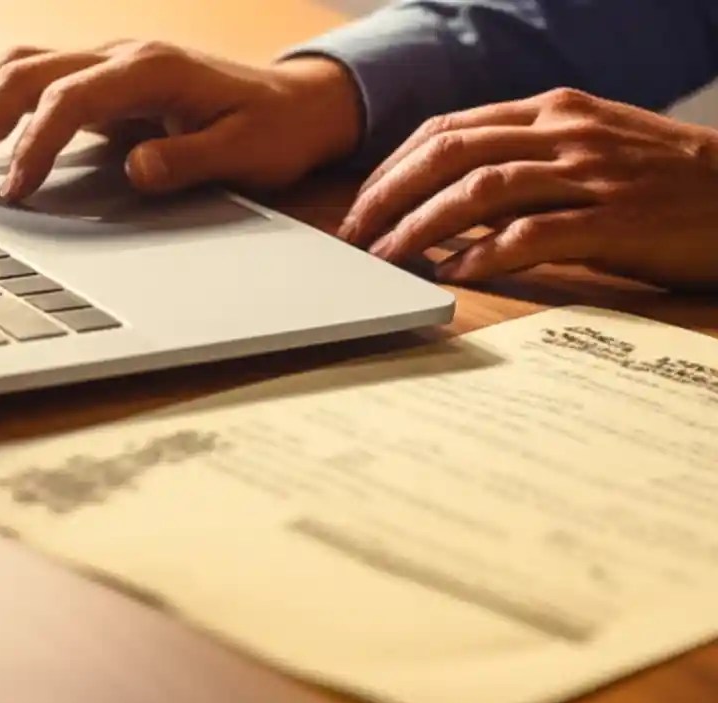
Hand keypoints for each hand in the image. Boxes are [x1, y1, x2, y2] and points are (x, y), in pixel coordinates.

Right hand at [0, 41, 362, 200]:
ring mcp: (109, 62)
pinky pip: (36, 77)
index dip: (33, 145)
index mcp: (151, 69)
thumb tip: (135, 170)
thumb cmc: (275, 130)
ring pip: (22, 65)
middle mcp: (121, 55)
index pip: (67, 99)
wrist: (299, 102)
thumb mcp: (246, 152)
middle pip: (27, 72)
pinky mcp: (104, 80)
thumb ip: (189, 159)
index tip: (15, 192)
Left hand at [340, 88, 717, 290]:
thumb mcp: (592, 148)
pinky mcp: (615, 220)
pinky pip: (532, 235)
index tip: (361, 203)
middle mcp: (565, 133)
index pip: (449, 129)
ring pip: (480, 191)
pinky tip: (455, 276)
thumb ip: (526, 161)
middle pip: (450, 154)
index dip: (394, 167)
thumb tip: (451, 201)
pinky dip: (485, 256)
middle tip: (353, 235)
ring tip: (387, 259)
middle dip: (389, 195)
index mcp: (554, 110)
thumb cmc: (665, 181)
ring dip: (421, 227)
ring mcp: (590, 174)